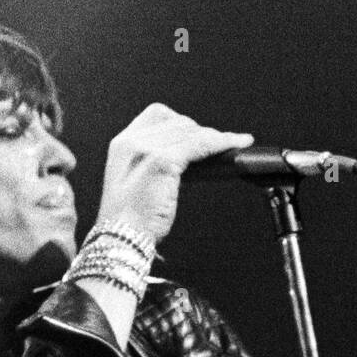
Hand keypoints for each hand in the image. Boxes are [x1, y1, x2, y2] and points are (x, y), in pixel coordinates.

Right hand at [95, 103, 253, 243]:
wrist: (121, 240)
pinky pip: (200, 144)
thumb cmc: (130, 221)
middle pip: (178, 122)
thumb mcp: (135, 182)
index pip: (157, 116)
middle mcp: (131, 141)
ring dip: (217, 137)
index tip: (197, 134)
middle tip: (218, 145)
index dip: (181, 123)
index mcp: (122, 145)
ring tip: (233, 143)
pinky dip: (221, 142)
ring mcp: (146, 149)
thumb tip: (188, 155)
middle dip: (201, 132)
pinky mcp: (162, 161)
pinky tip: (235, 144)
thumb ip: (153, 163)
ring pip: (192, 132)